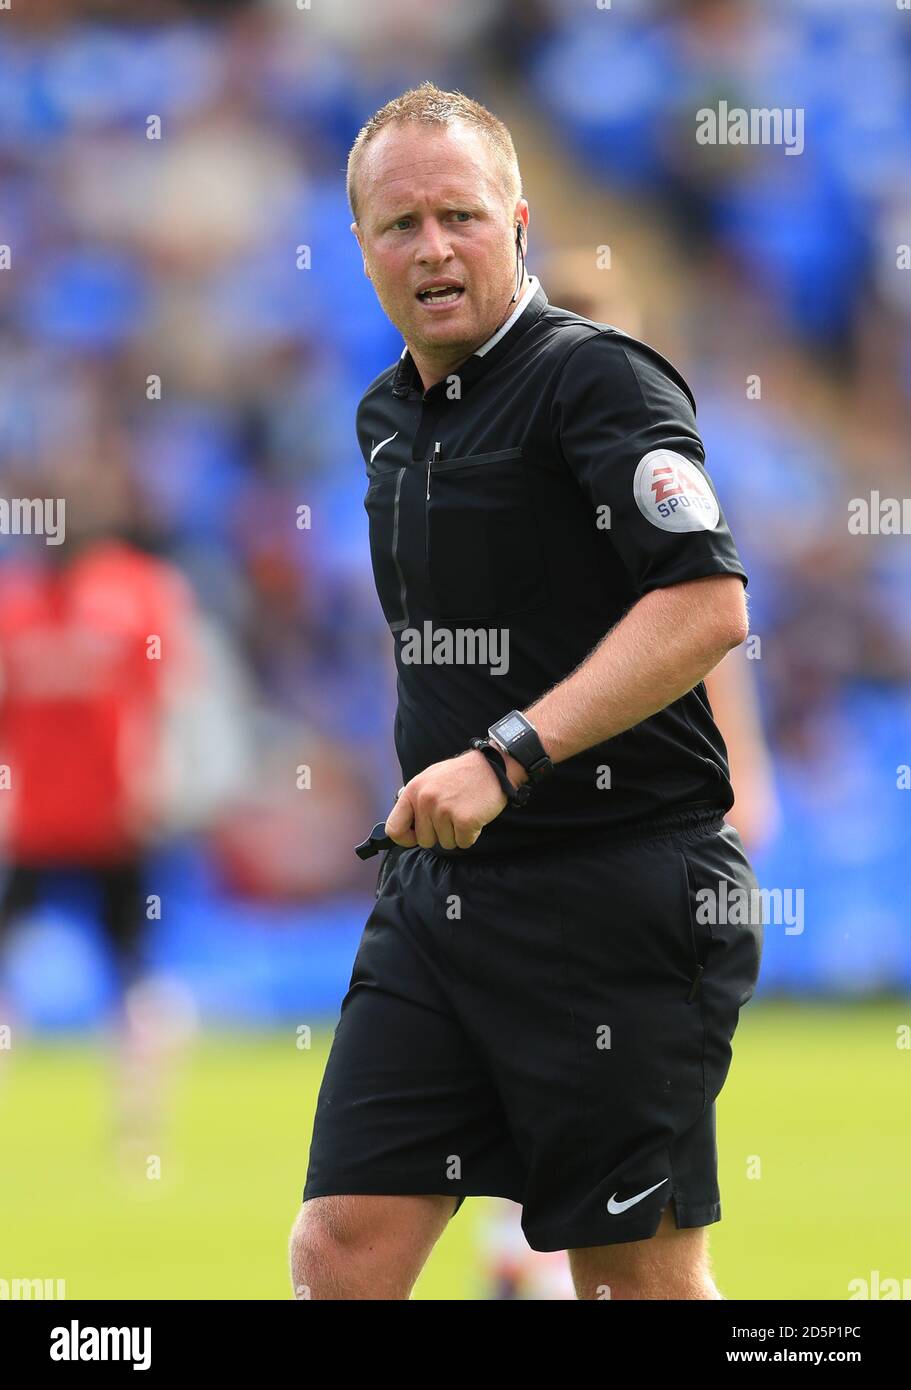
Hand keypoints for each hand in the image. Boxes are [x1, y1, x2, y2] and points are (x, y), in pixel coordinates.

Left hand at [385, 749, 512, 850]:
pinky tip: (474, 816)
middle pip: (424, 840)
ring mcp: (444, 810)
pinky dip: (471, 835)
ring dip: (456, 833)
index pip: (393, 828)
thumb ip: (415, 800)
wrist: (492, 767)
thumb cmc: (462, 775)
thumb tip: (404, 825)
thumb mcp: (430, 779)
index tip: (416, 837)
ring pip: (445, 843)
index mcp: (413, 790)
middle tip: (452, 814)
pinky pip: (463, 843)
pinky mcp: (464, 819)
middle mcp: (425, 800)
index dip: (405, 839)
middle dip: (439, 834)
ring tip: (464, 811)